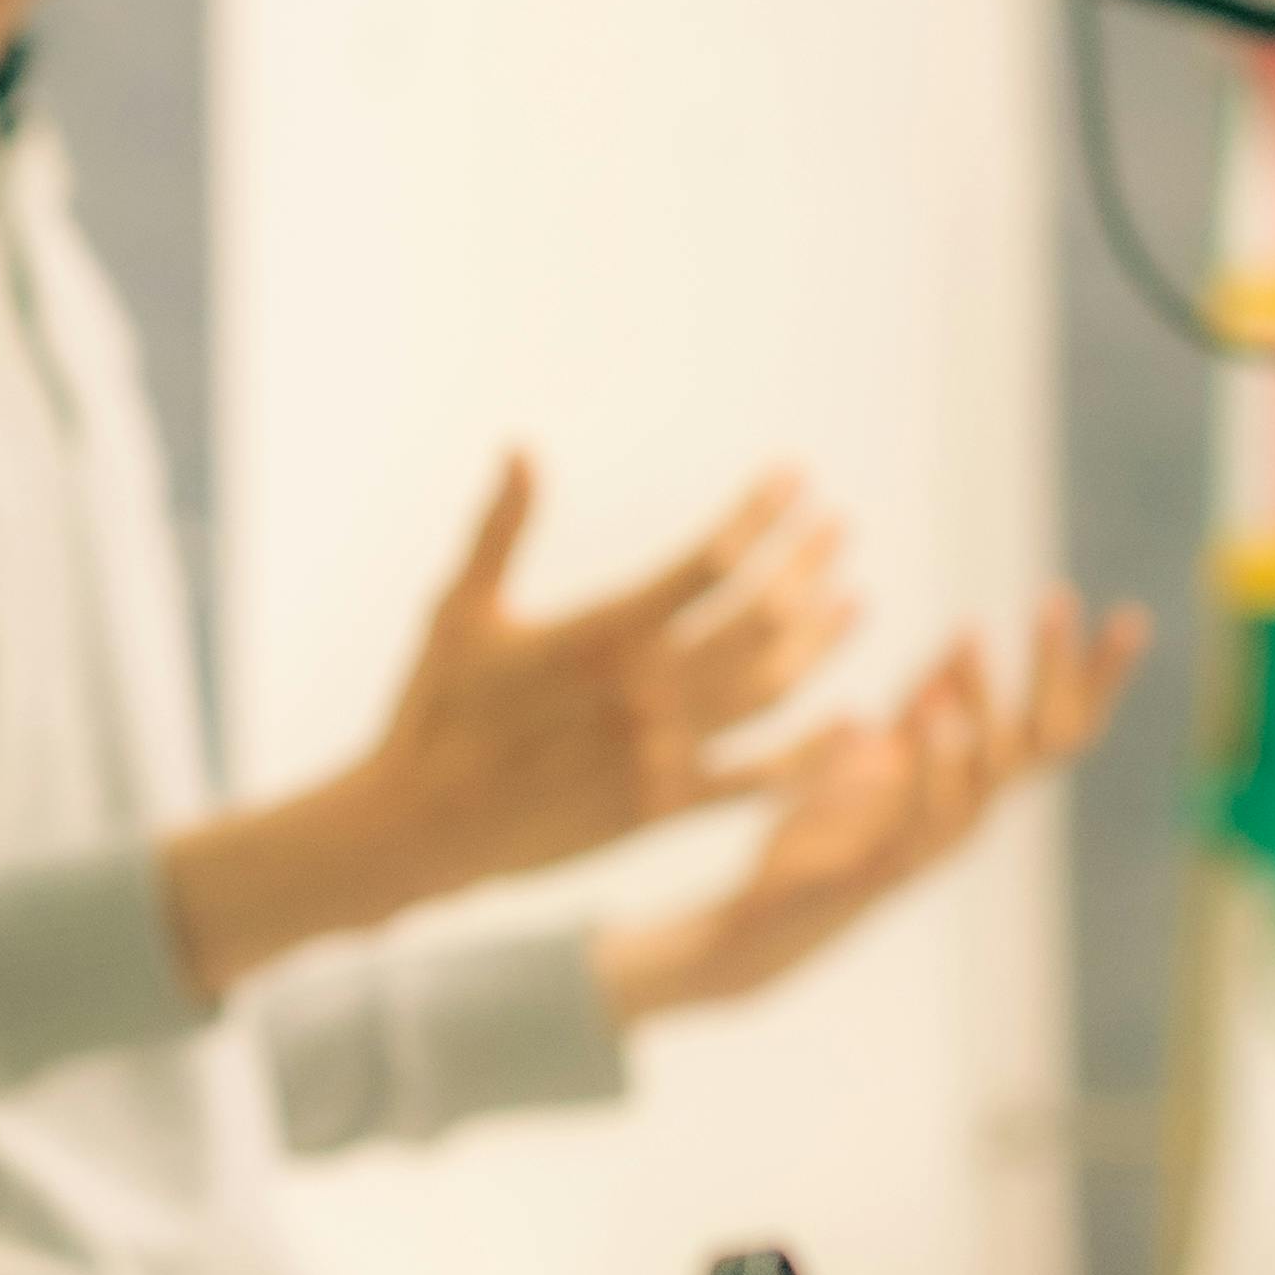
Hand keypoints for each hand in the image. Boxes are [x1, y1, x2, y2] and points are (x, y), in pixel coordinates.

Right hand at [165, 456, 855, 997]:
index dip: (759, 515)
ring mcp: (661, 754)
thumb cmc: (434, 709)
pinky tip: (853, 723)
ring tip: (855, 604)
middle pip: (759, 618)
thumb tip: (522, 446)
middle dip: (807, 565)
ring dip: (822, 644)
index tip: (795, 478)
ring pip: (772, 689)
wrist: (419, 828)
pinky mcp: (664, 809)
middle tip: (839, 528)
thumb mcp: (459, 608)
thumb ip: (501, 527)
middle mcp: (644, 693)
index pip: (708, 562)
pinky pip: (760, 779)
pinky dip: (813, 754)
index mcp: (601, 636)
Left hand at [593, 586, 1149, 1021]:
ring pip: (980, 782)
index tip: (1128, 614)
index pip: (1055, 727)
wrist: (765, 929)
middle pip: (1038, 745)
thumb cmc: (828, 843)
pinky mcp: (873, 872)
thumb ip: (925, 706)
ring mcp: (927, 847)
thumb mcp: (877, 759)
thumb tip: (968, 632)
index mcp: (972, 788)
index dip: (1094, 678)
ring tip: (976, 640)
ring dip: (980, 708)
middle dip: (1055, 673)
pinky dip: (930, 768)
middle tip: (1060, 596)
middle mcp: (966, 817)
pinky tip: (931, 717)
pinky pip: (915, 820)